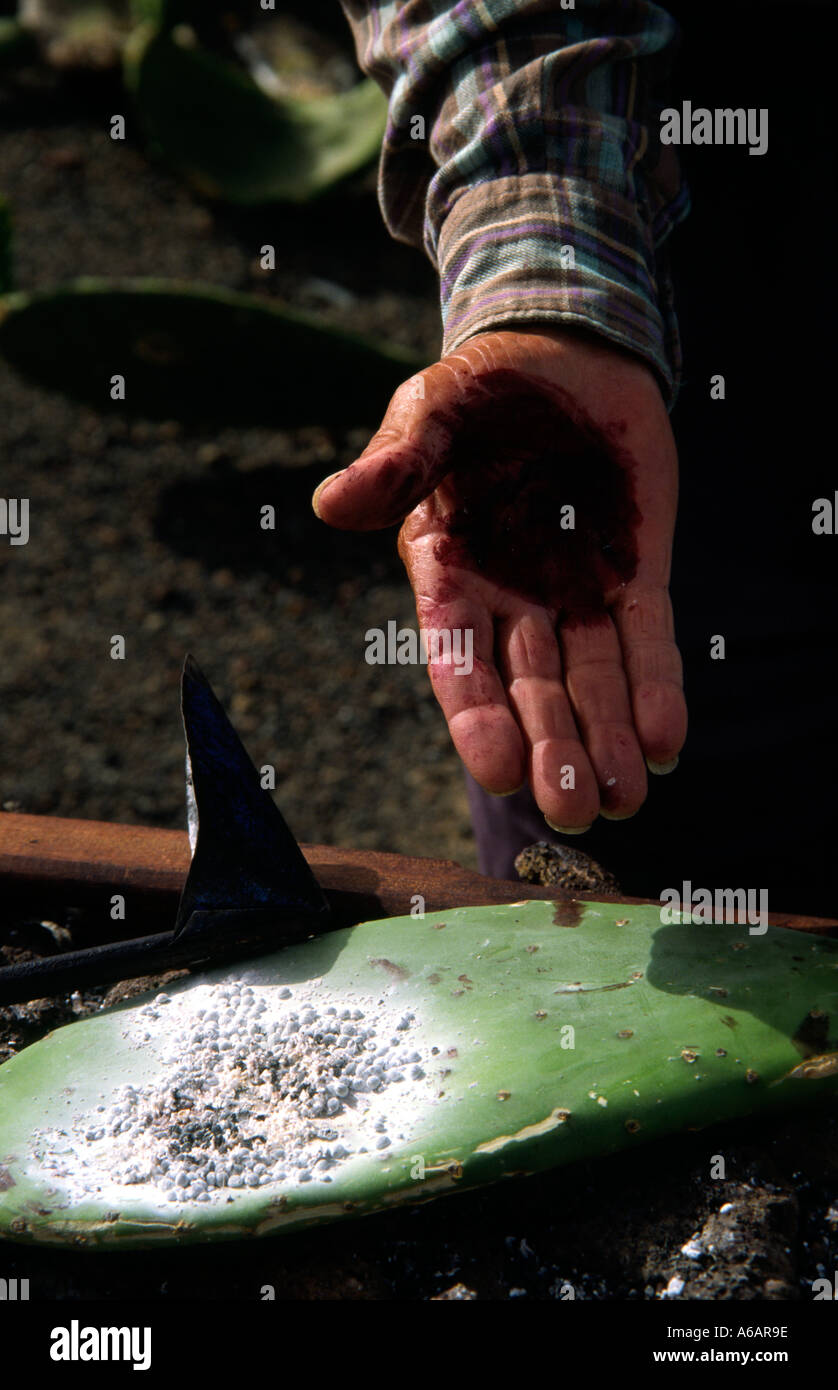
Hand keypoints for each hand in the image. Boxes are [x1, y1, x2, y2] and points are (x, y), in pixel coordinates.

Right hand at [312, 328, 685, 830]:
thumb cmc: (481, 389)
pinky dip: (656, 691)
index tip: (500, 771)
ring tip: (621, 799)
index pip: (459, 661)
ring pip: (592, 683)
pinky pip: (648, 643)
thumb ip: (396, 463)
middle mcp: (511, 603)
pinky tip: (664, 742)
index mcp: (449, 577)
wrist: (566, 355)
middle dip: (551, 749)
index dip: (478, 718)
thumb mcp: (431, 412)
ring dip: (605, 740)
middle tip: (570, 811)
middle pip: (531, 691)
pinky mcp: (635, 578)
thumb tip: (330, 502)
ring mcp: (577, 595)